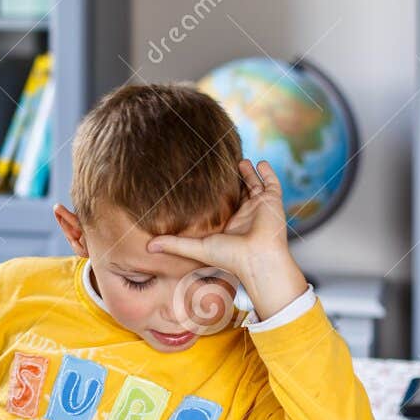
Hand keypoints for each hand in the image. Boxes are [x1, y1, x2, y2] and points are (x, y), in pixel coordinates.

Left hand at [147, 160, 308, 318]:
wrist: (257, 259)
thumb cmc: (229, 257)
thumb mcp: (196, 247)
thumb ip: (173, 244)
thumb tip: (147, 247)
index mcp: (229, 224)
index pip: (222, 205)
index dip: (214, 194)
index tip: (201, 181)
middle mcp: (245, 215)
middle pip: (238, 193)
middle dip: (232, 181)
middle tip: (221, 165)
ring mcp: (259, 207)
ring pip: (254, 186)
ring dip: (248, 174)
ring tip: (240, 160)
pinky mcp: (272, 202)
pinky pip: (271, 183)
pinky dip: (268, 173)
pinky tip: (261, 162)